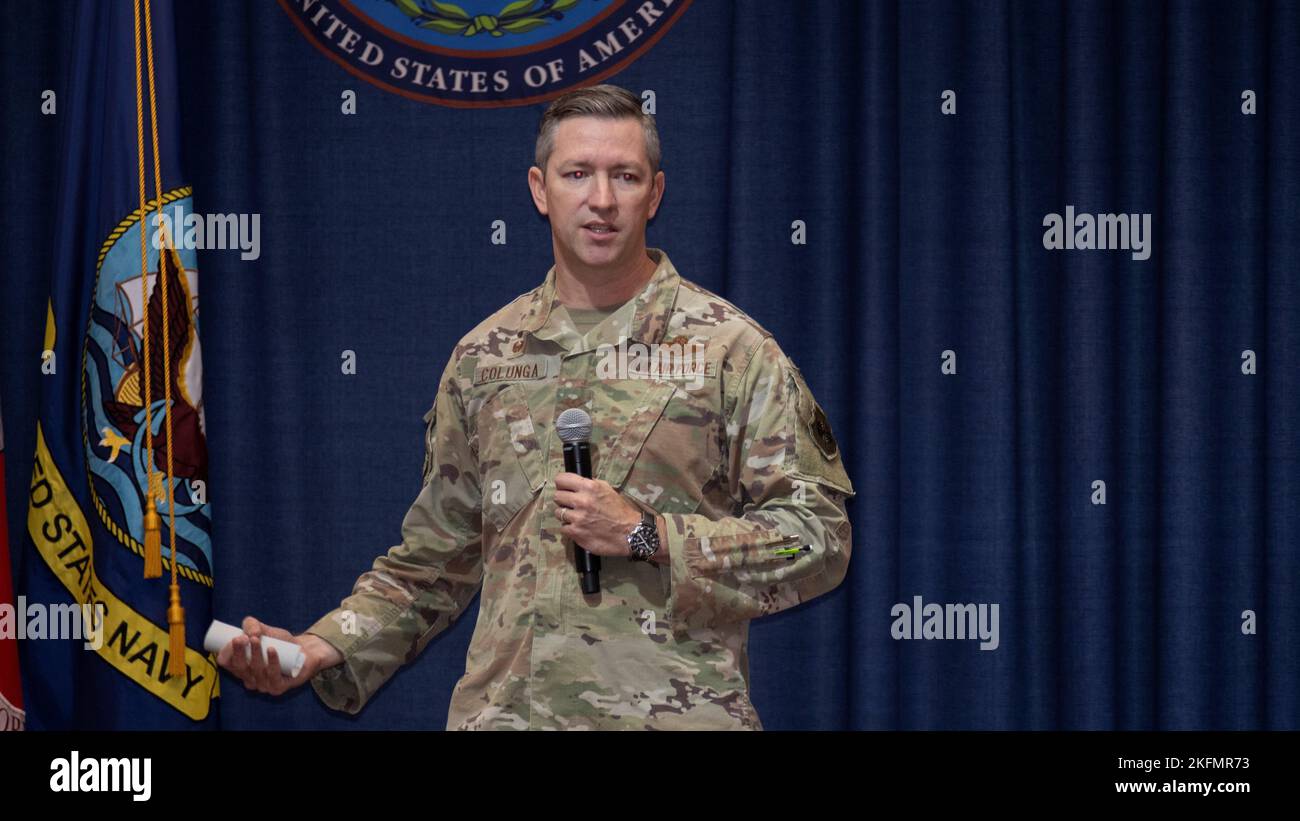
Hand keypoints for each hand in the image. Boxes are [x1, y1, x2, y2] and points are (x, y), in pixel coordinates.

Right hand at [216, 616, 343, 695]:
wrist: (305, 651)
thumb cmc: (281, 643)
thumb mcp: (264, 630)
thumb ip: (252, 624)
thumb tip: (251, 633)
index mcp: (241, 667)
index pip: (227, 662)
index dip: (227, 652)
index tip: (237, 637)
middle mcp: (250, 679)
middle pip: (240, 668)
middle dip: (239, 652)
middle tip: (244, 638)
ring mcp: (264, 685)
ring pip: (256, 671)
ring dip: (255, 654)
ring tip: (257, 639)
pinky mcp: (278, 687)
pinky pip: (273, 676)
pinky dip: (272, 662)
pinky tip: (272, 650)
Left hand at [553, 473, 641, 557]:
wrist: (630, 533)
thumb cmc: (620, 511)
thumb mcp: (607, 490)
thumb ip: (590, 485)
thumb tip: (575, 483)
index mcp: (590, 487)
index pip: (561, 479)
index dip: (561, 484)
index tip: (563, 488)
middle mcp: (582, 501)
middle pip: (557, 496)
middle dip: (563, 500)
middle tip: (572, 505)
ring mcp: (577, 518)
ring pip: (558, 513)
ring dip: (566, 515)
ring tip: (577, 518)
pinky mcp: (576, 532)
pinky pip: (563, 528)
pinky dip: (570, 528)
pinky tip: (579, 528)